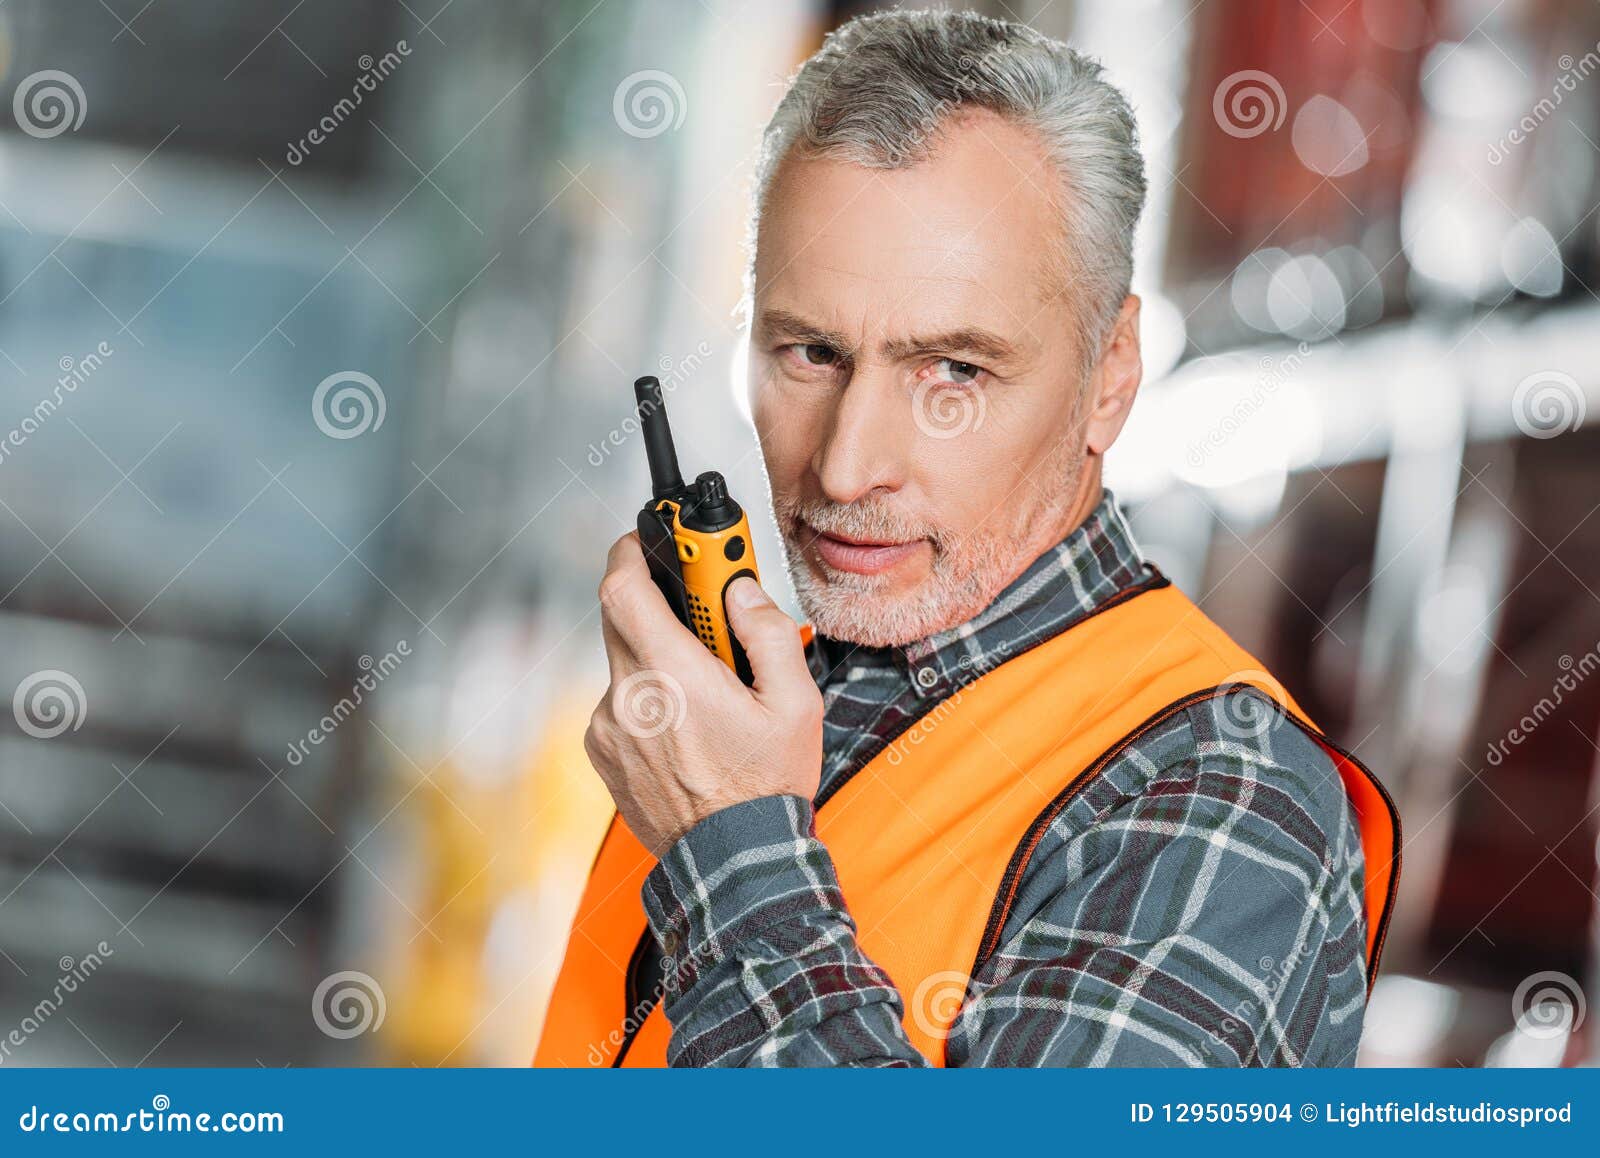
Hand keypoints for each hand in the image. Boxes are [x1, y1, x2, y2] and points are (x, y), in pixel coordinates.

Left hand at [584, 532, 822, 855]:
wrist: (733, 864)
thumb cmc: (766, 788)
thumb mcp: (794, 705)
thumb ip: (767, 634)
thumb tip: (740, 591)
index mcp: (673, 678)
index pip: (623, 589)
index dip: (629, 551)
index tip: (649, 537)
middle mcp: (628, 699)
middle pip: (620, 616)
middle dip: (657, 600)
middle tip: (701, 607)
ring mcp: (609, 728)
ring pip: (624, 661)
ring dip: (658, 656)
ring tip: (707, 689)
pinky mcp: (602, 752)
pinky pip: (620, 701)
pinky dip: (648, 696)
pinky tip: (687, 724)